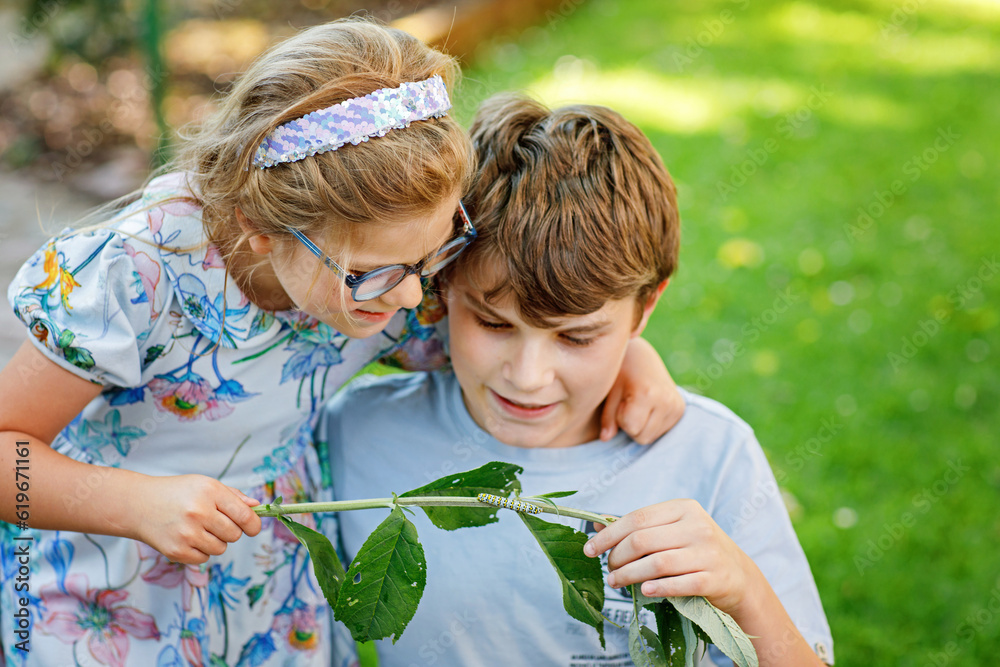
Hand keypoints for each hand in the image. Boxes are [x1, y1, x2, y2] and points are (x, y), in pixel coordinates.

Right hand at [130, 475, 261, 564]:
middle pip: (234, 534)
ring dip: (216, 541)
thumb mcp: (205, 485)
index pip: (244, 516)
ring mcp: (187, 533)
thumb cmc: (178, 493)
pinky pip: (204, 558)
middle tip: (215, 522)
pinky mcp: (177, 551)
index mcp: (210, 492)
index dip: (254, 525)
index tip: (253, 527)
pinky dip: (201, 551)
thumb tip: (257, 507)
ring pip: (221, 548)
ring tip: (199, 528)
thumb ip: (233, 496)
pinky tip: (188, 537)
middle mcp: (199, 512)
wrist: (138, 505)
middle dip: (231, 531)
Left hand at [584, 499, 757, 615]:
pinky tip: (644, 591)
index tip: (590, 549)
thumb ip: (639, 527)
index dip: (609, 534)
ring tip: (616, 581)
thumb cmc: (696, 551)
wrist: (739, 577)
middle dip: (617, 557)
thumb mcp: (672, 531)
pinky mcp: (715, 578)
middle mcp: (697, 526)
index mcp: (683, 508)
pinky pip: (678, 584)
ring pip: (656, 563)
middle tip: (608, 570)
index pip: (637, 518)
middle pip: (642, 541)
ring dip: (629, 575)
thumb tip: (597, 524)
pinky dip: (657, 589)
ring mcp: (707, 552)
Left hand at [600, 337, 684, 443]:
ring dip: (641, 427)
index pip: (631, 428)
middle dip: (631, 425)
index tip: (621, 401)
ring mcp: (677, 405)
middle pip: (643, 437)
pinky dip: (651, 425)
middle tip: (629, 404)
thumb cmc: (621, 373)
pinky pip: (660, 432)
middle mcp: (667, 400)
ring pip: (652, 437)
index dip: (621, 418)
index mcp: (648, 393)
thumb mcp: (611, 392)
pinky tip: (648, 408)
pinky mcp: (681, 409)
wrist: (641, 357)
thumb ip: (608, 417)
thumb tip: (605, 439)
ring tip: (638, 405)